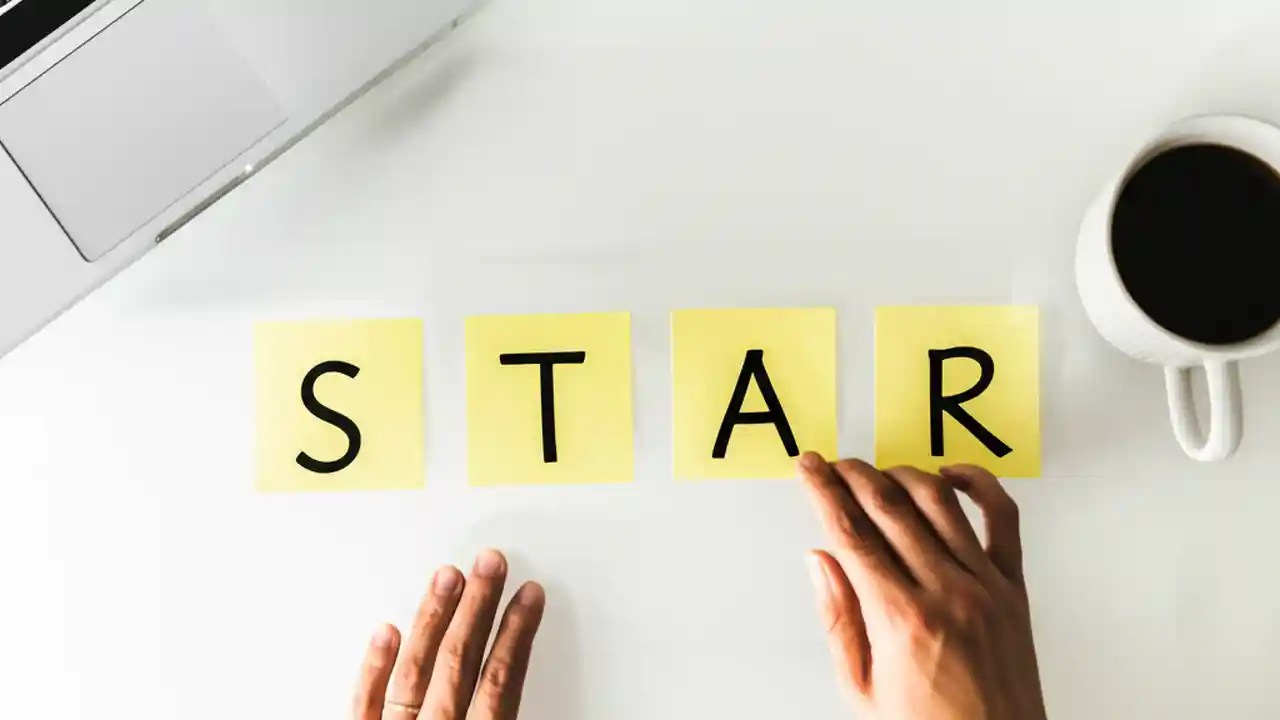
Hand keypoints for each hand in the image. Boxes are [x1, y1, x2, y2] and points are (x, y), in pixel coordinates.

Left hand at [352, 550, 545, 719]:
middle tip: (490, 565)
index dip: (517, 633)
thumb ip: (503, 716)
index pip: (500, 680)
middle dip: (478, 605)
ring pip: (416, 668)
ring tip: (447, 576)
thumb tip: (519, 677)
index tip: (528, 597)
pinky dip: (376, 665)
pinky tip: (387, 630)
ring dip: (433, 617)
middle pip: (459, 660)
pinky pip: (365, 701)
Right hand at [798, 453, 1046, 719]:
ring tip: (877, 471)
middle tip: (833, 463)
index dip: (823, 492)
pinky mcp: (1015, 589)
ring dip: (901, 473)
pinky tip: (951, 475)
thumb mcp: (862, 690)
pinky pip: (1003, 518)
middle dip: (853, 476)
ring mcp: (986, 586)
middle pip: (889, 508)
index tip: (809, 469)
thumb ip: (839, 619)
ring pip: (940, 501)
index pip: (850, 533)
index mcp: (900, 619)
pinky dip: (978, 484)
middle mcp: (946, 593)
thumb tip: (821, 561)